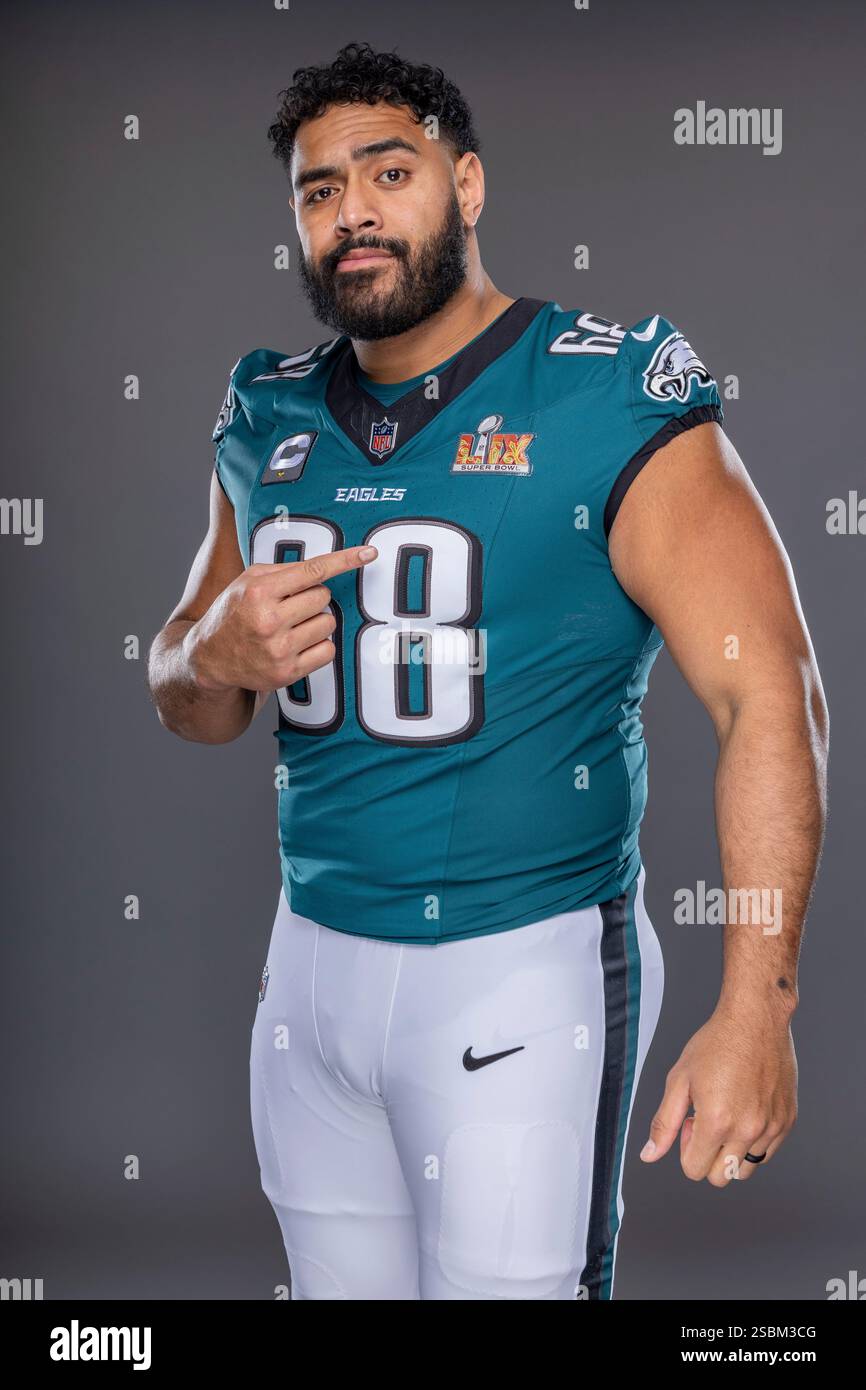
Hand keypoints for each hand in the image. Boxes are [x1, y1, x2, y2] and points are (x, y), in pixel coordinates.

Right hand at [184, 545, 376, 694]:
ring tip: (291, 627)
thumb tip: (323, 567)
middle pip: (323, 597)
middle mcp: (269, 620)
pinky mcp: (287, 672)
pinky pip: (327, 650)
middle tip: (291, 606)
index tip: (369, 553)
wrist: (209, 658)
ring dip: (316, 621)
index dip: (344, 560)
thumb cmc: (233, 613)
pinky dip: (319, 645)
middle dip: (313, 598)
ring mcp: (279, 649)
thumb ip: (282, 571)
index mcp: (259, 591)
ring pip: (328, 623)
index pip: (313, 571)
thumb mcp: (247, 582)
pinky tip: (297, 645)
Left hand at [640, 1005, 797, 1184]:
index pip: (695, 1170)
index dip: (686, 1149)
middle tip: (708, 1121)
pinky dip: (754, 1141)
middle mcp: (748, 1130)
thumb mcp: (679, 1080)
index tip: (691, 1123)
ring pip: (747, 1168)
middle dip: (708, 1157)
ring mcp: (771, 1127)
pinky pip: (768, 1151)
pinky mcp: (788, 1121)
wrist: (755, 1020)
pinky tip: (746, 1108)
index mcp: (717, 1122)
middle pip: (721, 1177)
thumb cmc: (716, 1043)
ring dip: (733, 1151)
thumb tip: (649, 1155)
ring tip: (729, 1114)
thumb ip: (664, 1123)